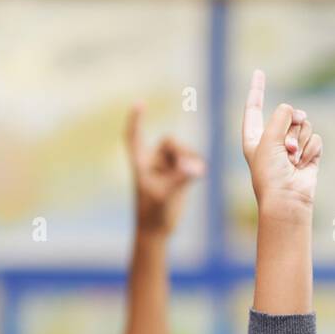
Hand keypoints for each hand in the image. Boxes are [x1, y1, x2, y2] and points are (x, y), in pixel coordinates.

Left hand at [125, 104, 204, 235]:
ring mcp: (167, 168)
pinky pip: (192, 162)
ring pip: (183, 151)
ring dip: (190, 158)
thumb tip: (195, 167)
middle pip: (169, 142)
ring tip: (196, 174)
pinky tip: (200, 174)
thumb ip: (179, 178)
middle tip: (187, 168)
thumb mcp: (165, 196)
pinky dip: (196, 166)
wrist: (156, 231)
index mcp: (140, 164)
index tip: (139, 102)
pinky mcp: (179, 175)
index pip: (135, 137)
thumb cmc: (152, 214)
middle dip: (181, 151)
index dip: (136, 120)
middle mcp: (153, 162)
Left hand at [242, 69, 321, 218]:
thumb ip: (280, 116)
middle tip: (286, 149)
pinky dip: (311, 150)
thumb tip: (296, 112)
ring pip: (304, 125)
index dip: (257, 90)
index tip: (259, 72)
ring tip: (293, 159)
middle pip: (288, 115)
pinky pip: (315, 138)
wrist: (287, 199)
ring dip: (300, 141)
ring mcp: (292, 147)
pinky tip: (303, 165)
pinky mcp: (309, 153)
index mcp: (255, 138)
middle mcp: (272, 140)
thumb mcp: (268, 139)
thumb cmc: (271, 173)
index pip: (254, 108)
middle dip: (291, 128)